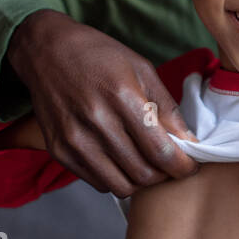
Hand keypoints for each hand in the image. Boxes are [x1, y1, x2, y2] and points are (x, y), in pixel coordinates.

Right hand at [7, 9, 199, 198]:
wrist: (47, 52)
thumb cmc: (100, 56)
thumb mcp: (142, 69)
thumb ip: (167, 108)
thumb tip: (189, 142)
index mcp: (123, 97)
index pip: (160, 151)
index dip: (182, 167)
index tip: (190, 167)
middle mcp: (96, 121)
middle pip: (142, 173)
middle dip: (164, 175)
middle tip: (169, 164)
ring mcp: (74, 139)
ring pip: (121, 186)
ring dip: (140, 182)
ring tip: (145, 164)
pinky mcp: (59, 151)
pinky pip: (98, 182)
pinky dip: (116, 178)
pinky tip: (120, 159)